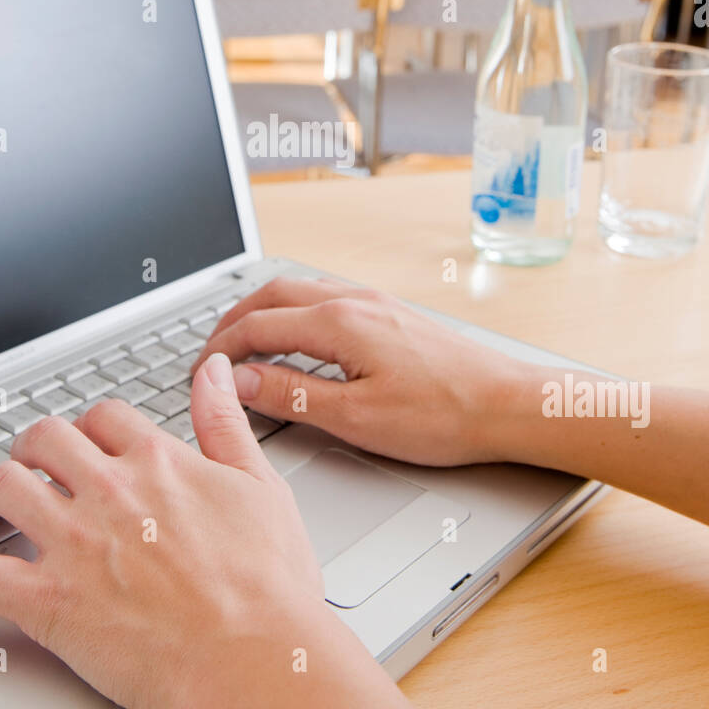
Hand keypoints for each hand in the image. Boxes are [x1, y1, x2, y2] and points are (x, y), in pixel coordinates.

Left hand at [0, 354, 323, 708]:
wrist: (252, 659)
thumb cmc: (268, 587)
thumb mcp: (260, 485)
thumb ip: (225, 422)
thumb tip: (212, 370)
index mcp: (159, 462)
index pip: (105, 418)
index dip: (94, 427)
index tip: (93, 442)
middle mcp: (110, 491)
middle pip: (47, 439)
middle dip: (34, 446)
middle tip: (33, 462)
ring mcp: (74, 543)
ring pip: (6, 488)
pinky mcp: (48, 601)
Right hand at [194, 278, 533, 467]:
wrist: (509, 404)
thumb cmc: (444, 416)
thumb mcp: (357, 418)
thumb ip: (291, 395)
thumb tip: (242, 381)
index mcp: (340, 323)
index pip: (257, 325)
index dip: (220, 350)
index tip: (200, 374)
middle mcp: (354, 301)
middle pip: (272, 294)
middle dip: (232, 321)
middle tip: (209, 353)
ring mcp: (375, 303)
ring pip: (299, 290)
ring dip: (261, 310)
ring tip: (242, 340)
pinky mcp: (391, 313)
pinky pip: (325, 296)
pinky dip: (292, 310)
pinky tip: (296, 334)